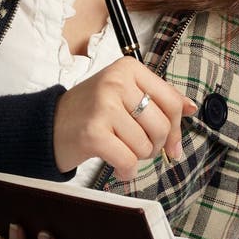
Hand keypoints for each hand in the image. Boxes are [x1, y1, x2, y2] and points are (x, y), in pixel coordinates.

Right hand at [53, 57, 196, 179]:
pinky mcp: (93, 133)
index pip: (171, 101)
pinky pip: (128, 161)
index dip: (176, 128)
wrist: (48, 125)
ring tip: (120, 149)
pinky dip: (126, 170)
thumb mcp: (124, 93)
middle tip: (138, 147)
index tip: (172, 144)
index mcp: (128, 68)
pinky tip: (116, 164)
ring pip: (146, 146)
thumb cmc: (90, 110)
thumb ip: (158, 98)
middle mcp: (116, 82)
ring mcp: (104, 106)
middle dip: (155, 146)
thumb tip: (191, 107)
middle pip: (162, 126)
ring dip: (137, 157)